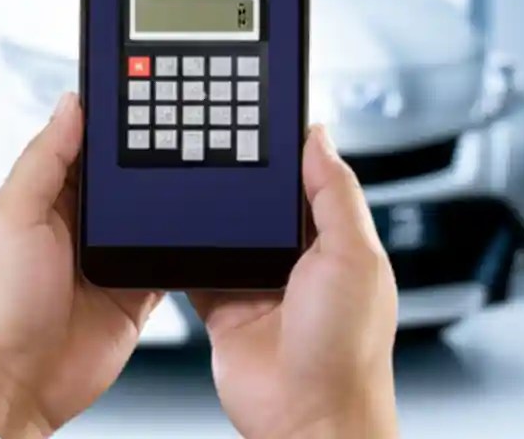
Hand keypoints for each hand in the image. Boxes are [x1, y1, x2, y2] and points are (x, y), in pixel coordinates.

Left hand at [0, 93, 162, 437]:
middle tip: (179, 122)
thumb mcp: (14, 217)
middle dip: (146, 152)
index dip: (106, 118)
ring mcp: (111, 256)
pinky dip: (185, 243)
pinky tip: (199, 224)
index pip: (82, 143)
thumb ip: (44, 160)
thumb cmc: (2, 306)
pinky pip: (171, 255)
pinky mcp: (138, 288)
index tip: (136, 88)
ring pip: (150, 211)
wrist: (25, 381)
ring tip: (195, 164)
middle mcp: (79, 223)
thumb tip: (69, 104)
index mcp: (46, 197)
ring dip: (168, 196)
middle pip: (123, 174)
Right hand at [189, 125, 398, 437]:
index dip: (289, 150)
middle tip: (214, 138)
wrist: (305, 419)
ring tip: (189, 174)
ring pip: (225, 229)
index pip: (310, 180)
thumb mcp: (353, 257)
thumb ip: (336, 195)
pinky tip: (170, 227)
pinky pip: (195, 268)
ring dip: (210, 211)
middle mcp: (297, 260)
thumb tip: (319, 137)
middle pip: (261, 201)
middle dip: (241, 176)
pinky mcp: (223, 307)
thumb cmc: (346, 352)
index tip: (263, 115)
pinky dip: (181, 251)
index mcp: (335, 242)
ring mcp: (258, 283)